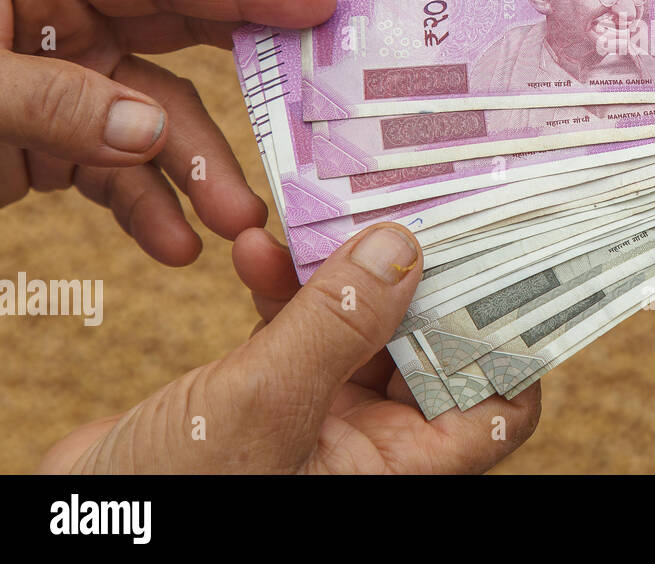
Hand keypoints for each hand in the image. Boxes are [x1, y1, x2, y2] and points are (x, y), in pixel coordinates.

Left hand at [0, 0, 335, 263]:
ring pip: (154, 126)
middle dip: (245, 83)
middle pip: (178, 41)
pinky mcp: (46, 147)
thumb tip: (148, 137)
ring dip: (196, 174)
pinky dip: (144, 212)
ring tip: (236, 224)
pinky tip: (173, 249)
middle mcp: (58, 23)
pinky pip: (115, 176)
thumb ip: (48, 102)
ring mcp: (59, 87)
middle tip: (316, 102)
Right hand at [38, 222, 541, 472]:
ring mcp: (323, 415)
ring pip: (359, 327)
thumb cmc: (173, 490)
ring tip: (324, 217)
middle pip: (427, 348)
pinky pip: (298, 328)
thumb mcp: (263, 401)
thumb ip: (334, 323)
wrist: (81, 510)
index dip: (506, 344)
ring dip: (337, 273)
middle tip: (412, 210)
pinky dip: (281, 288)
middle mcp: (371, 442)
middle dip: (414, 281)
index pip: (493, 409)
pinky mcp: (273, 390)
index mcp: (394, 466)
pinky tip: (258, 249)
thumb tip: (404, 249)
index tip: (503, 266)